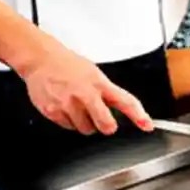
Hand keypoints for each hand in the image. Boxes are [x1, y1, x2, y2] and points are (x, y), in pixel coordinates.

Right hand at [20, 47, 152, 135]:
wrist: (42, 60)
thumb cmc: (68, 65)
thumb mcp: (94, 73)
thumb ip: (106, 91)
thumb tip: (121, 107)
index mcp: (99, 83)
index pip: (125, 101)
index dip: (139, 115)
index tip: (147, 125)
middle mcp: (85, 95)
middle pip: (105, 124)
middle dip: (107, 126)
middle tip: (105, 122)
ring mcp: (68, 104)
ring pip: (86, 129)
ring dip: (86, 123)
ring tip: (78, 107)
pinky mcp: (54, 112)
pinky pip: (69, 127)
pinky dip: (70, 121)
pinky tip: (66, 107)